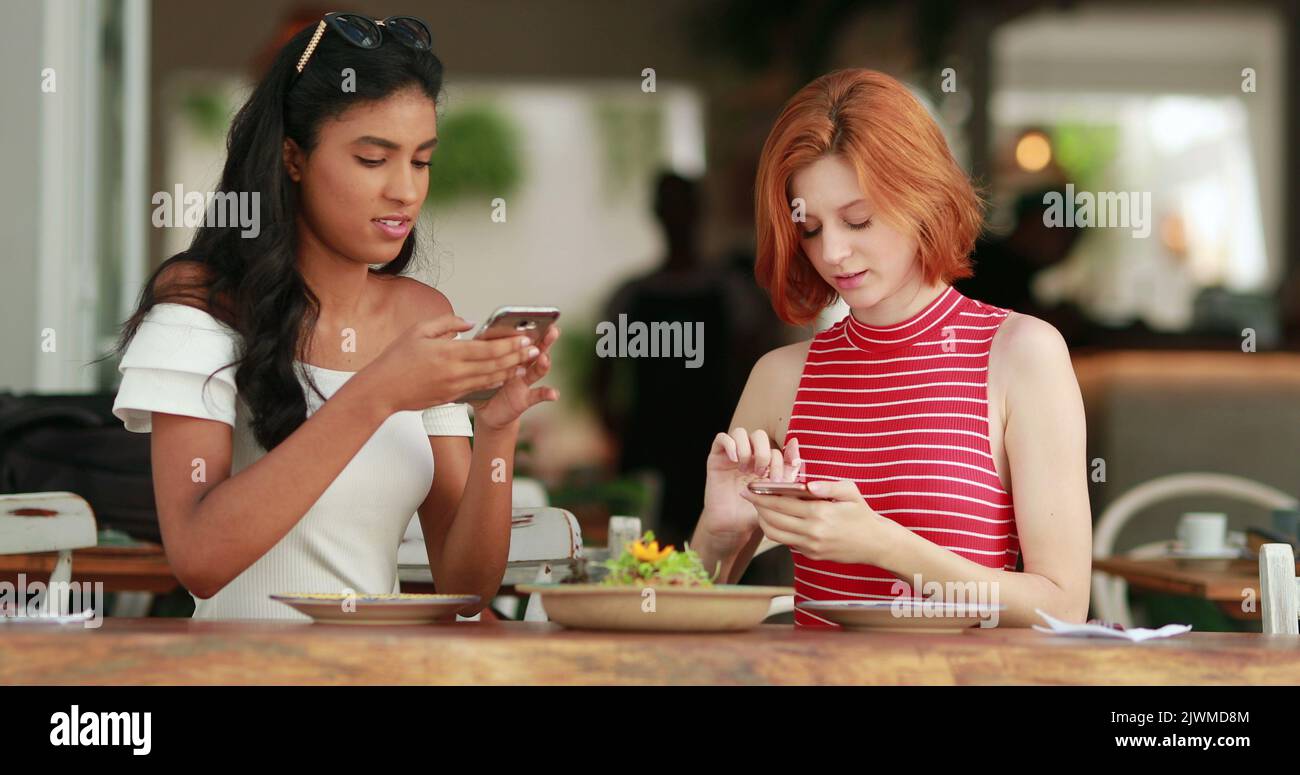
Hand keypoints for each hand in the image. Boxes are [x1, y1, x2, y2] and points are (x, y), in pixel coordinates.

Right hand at [363, 314, 539, 415]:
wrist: (383, 390)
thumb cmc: (396, 358)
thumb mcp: (419, 331)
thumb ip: (447, 324)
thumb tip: (470, 323)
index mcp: (449, 352)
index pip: (488, 349)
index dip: (510, 345)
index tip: (525, 338)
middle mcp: (456, 371)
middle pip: (495, 364)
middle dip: (518, 357)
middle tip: (535, 350)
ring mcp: (455, 387)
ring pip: (490, 378)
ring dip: (510, 370)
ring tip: (527, 363)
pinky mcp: (451, 397)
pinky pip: (478, 388)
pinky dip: (494, 381)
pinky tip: (504, 376)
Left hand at [471, 324, 561, 430]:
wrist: (487, 410)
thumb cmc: (480, 384)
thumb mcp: (472, 364)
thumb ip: (472, 345)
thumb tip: (466, 325)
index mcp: (508, 355)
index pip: (519, 339)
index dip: (527, 330)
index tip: (532, 320)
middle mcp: (520, 365)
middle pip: (535, 350)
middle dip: (545, 340)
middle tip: (551, 330)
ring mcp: (524, 381)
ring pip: (537, 369)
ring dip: (544, 363)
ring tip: (545, 358)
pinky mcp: (525, 398)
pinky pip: (538, 395)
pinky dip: (547, 394)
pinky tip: (554, 394)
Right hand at [699, 427, 800, 542]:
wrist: (735, 525)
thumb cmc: (756, 510)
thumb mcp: (778, 490)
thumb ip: (788, 469)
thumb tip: (794, 441)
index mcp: (764, 461)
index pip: (774, 447)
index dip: (779, 461)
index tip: (777, 480)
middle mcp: (748, 455)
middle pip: (758, 435)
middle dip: (763, 453)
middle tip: (761, 474)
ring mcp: (732, 455)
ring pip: (739, 432)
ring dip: (746, 450)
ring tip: (746, 470)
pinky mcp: (716, 458)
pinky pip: (721, 438)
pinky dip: (730, 445)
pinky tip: (735, 461)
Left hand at [739, 478, 901, 565]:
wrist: (875, 543)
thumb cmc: (862, 514)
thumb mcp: (850, 492)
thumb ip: (828, 485)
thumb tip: (809, 485)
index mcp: (820, 513)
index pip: (782, 503)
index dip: (762, 495)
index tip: (750, 488)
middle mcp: (812, 532)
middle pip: (773, 519)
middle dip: (757, 507)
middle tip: (748, 496)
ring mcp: (811, 546)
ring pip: (775, 534)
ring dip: (763, 521)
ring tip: (760, 509)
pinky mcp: (811, 555)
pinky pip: (787, 543)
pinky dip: (778, 531)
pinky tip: (777, 520)